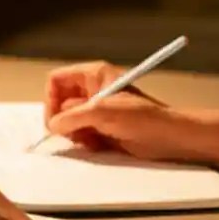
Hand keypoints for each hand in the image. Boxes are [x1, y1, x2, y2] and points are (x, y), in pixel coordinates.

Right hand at [44, 61, 190, 160]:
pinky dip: (84, 141)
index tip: (57, 119)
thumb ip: (71, 117)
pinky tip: (99, 144)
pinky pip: (80, 133)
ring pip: (68, 121)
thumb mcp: (101, 112)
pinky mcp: (101, 127)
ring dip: (75, 133)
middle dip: (64, 120)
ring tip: (91, 138)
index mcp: (92, 75)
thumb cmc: (140, 117)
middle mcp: (92, 90)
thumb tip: (53, 126)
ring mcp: (96, 109)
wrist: (166, 137)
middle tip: (75, 132)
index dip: (52, 99)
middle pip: (59, 103)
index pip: (57, 80)